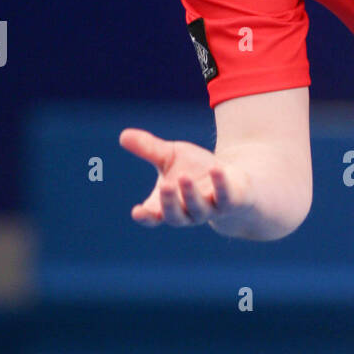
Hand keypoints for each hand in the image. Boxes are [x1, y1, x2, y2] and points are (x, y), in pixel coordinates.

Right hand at [119, 128, 255, 234]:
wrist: (231, 179)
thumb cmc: (194, 170)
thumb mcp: (170, 156)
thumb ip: (148, 149)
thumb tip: (123, 135)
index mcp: (168, 206)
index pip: (153, 217)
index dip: (146, 217)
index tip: (137, 212)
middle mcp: (187, 213)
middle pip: (175, 216)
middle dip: (169, 203)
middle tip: (165, 187)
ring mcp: (209, 210)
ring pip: (198, 209)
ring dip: (191, 194)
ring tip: (184, 176)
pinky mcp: (230, 203)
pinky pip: (225, 197)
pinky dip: (220, 184)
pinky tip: (216, 170)